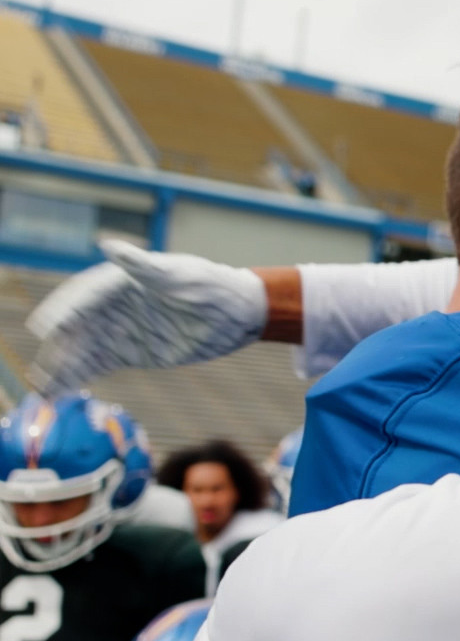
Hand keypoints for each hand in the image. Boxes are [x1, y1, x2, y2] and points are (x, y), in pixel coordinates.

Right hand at [26, 239, 267, 396]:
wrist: (238, 313)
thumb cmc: (211, 285)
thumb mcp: (180, 275)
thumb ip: (143, 266)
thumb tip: (107, 246)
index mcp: (120, 282)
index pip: (83, 297)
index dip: (63, 311)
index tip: (46, 328)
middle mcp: (113, 306)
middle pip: (76, 328)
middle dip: (57, 349)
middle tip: (40, 370)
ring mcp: (119, 330)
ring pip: (81, 350)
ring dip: (61, 368)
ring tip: (43, 389)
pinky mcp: (129, 352)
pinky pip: (96, 366)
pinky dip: (77, 378)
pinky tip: (59, 394)